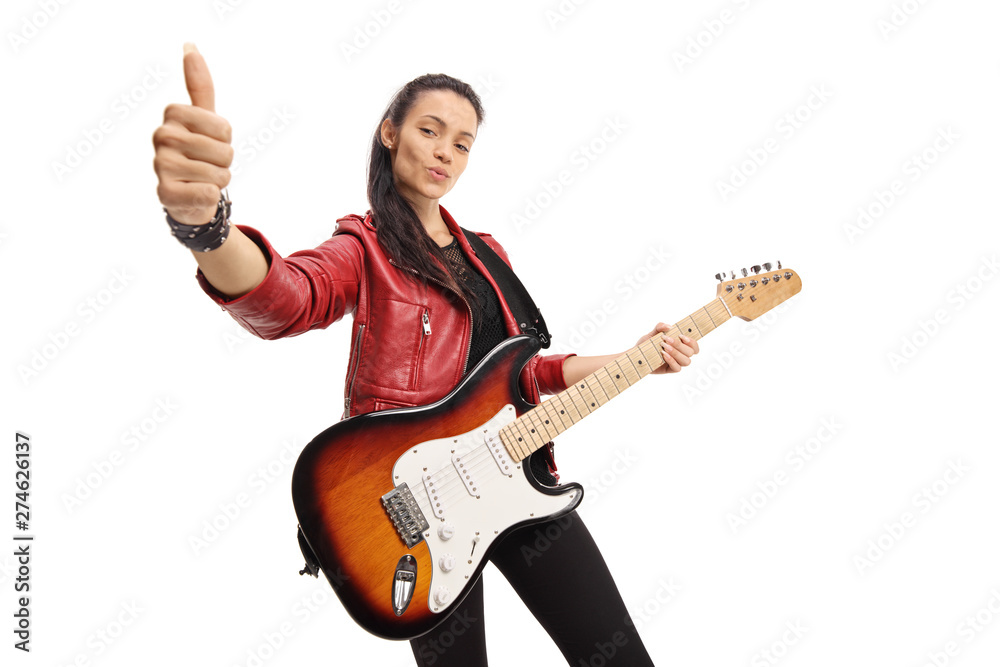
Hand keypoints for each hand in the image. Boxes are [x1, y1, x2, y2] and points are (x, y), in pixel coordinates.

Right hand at [152, 43, 233, 224]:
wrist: (189, 195)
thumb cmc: (199, 153)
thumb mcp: (203, 118)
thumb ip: (199, 85)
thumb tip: (190, 45)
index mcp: (173, 115)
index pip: (225, 129)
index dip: (225, 140)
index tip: (209, 141)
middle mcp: (162, 137)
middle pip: (224, 152)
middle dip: (223, 163)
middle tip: (205, 164)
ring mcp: (161, 166)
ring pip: (218, 175)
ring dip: (218, 181)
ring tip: (200, 179)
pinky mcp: (165, 194)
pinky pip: (209, 194)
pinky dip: (209, 198)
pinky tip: (193, 195)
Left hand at [636, 322, 698, 373]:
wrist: (636, 355)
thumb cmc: (646, 344)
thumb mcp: (652, 333)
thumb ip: (660, 327)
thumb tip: (669, 326)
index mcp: (680, 345)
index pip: (694, 346)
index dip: (692, 342)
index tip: (681, 336)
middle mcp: (680, 354)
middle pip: (690, 352)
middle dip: (679, 345)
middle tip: (667, 339)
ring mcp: (676, 362)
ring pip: (686, 361)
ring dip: (677, 353)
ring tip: (664, 347)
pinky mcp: (669, 370)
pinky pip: (677, 368)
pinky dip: (672, 361)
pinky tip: (664, 355)